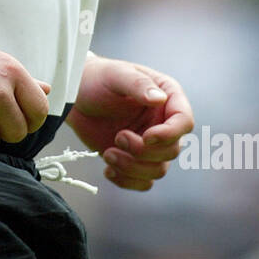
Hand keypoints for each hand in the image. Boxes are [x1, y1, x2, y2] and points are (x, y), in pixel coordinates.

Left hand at [65, 54, 193, 191]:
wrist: (74, 97)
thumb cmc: (96, 79)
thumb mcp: (116, 75)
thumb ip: (138, 85)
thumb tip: (160, 99)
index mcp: (168, 97)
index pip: (184, 121)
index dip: (169, 134)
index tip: (146, 137)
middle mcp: (164, 122)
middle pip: (172, 151)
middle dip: (143, 151)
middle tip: (117, 137)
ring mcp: (150, 144)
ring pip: (158, 170)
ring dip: (132, 168)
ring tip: (108, 154)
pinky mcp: (135, 159)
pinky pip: (143, 182)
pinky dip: (127, 181)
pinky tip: (108, 169)